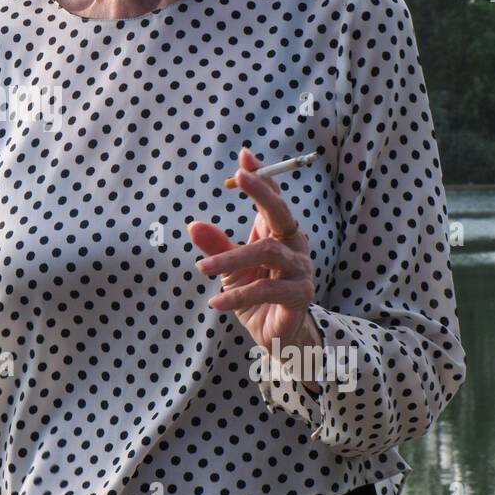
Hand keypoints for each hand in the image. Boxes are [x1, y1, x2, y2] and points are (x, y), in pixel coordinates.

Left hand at [188, 147, 321, 392]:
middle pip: (281, 213)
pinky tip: (216, 302)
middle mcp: (294, 246)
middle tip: (239, 176)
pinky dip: (237, 295)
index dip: (262, 178)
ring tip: (202, 269)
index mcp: (279, 234)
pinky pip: (267, 288)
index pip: (273, 199)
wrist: (274, 338)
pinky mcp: (299, 295)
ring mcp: (300, 270)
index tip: (244, 156)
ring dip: (230, 258)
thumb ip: (216, 247)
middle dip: (262, 191)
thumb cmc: (254, 296)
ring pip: (267, 251)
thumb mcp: (229, 270)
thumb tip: (194, 225)